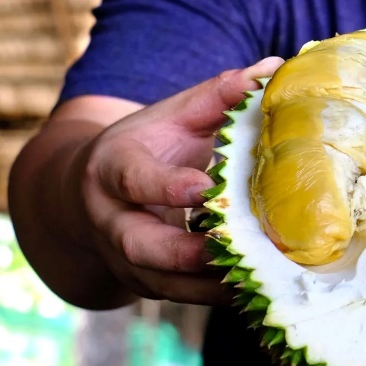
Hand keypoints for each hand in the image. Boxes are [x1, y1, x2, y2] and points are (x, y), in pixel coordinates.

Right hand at [70, 57, 283, 305]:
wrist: (92, 195)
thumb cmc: (146, 147)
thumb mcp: (172, 116)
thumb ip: (218, 95)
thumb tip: (272, 68)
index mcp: (113, 169)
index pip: (133, 180)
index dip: (166, 186)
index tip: (205, 188)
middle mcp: (112, 221)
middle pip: (139, 245)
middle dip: (184, 253)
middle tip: (232, 248)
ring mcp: (128, 259)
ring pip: (163, 282)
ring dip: (210, 284)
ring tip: (261, 276)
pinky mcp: (149, 284)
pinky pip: (183, 297)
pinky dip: (220, 296)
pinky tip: (262, 289)